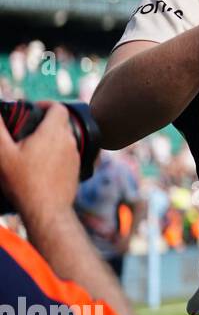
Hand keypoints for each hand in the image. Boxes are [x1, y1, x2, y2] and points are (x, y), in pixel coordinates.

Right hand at [0, 103, 80, 219]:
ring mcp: (75, 156)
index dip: (46, 104)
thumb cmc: (24, 182)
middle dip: (46, 122)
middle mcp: (69, 141)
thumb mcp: (3, 154)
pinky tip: (41, 163)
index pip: (58, 108)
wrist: (46, 210)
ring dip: (51, 139)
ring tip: (32, 147)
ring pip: (65, 139)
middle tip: (28, 130)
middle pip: (62, 123)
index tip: (34, 109)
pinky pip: (67, 154)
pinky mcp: (76, 170)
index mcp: (54, 132)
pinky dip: (56, 153)